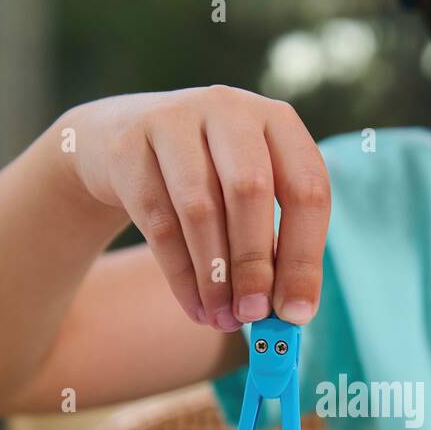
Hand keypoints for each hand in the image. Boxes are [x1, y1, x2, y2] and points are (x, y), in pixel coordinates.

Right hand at [61, 87, 329, 330]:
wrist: (123, 141)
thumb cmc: (207, 179)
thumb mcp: (248, 195)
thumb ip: (275, 246)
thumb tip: (291, 313)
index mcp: (277, 122)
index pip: (307, 187)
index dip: (305, 255)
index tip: (297, 312)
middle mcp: (229, 110)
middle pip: (251, 191)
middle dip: (255, 264)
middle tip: (254, 316)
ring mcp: (174, 120)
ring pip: (200, 208)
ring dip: (214, 276)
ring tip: (223, 319)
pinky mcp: (129, 146)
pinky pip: (159, 222)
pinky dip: (181, 275)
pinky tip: (196, 307)